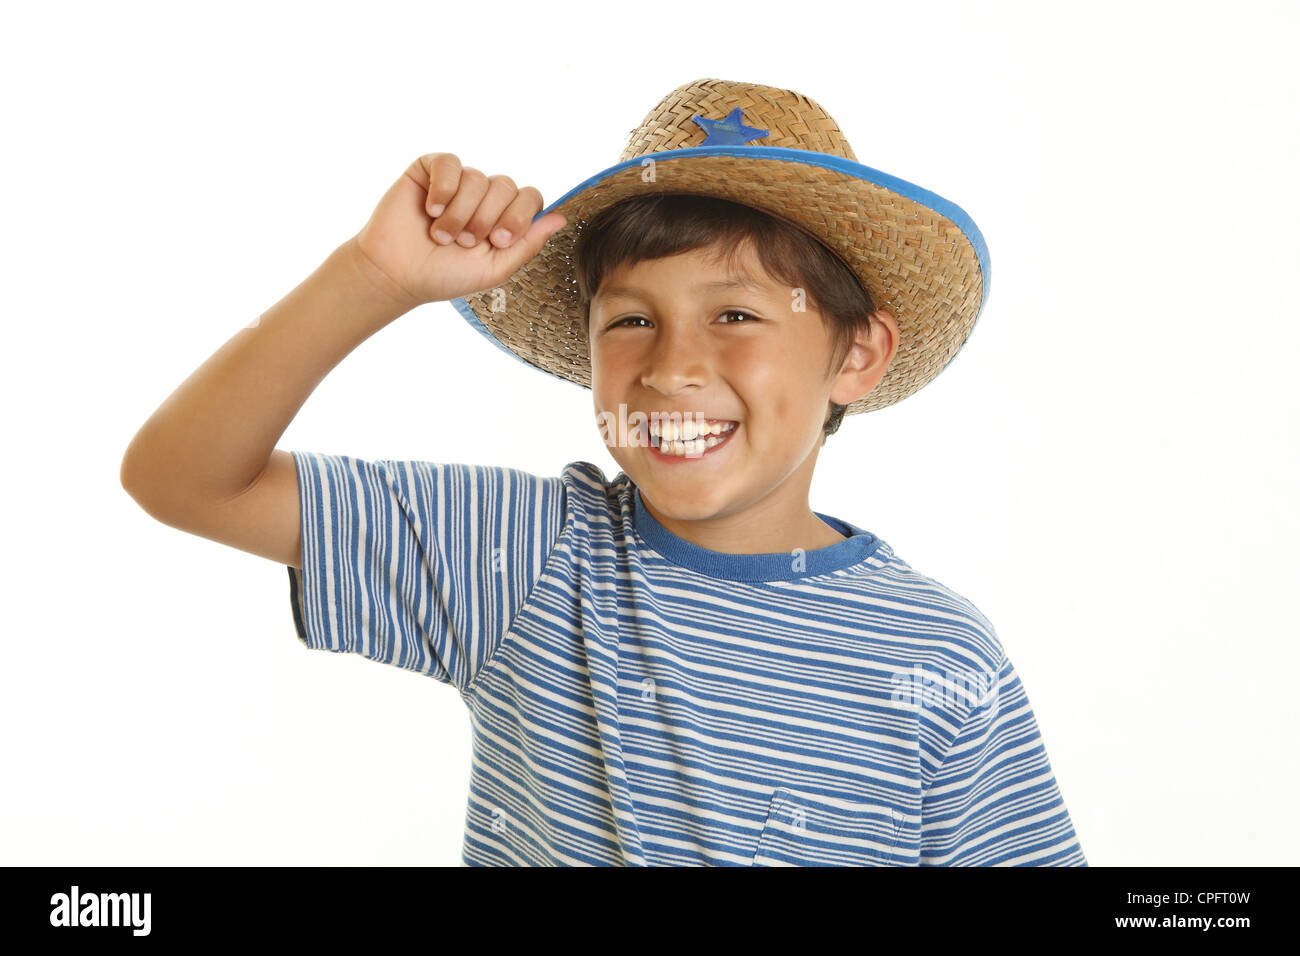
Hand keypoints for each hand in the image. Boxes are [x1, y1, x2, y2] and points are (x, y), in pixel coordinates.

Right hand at [352, 152, 566, 307]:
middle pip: (506, 185)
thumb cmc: (443, 275)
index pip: (530, 197)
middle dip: (486, 218)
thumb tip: (562, 218)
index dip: (518, 215)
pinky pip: (451, 163)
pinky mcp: (431, 168)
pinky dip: (444, 189)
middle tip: (465, 242)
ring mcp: (458, 181)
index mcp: (503, 217)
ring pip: (477, 178)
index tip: (498, 240)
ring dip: (460, 213)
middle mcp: (483, 196)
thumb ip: (528, 244)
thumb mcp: (494, 269)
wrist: (397, 273)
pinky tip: (432, 210)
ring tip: (441, 235)